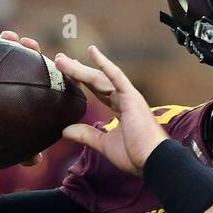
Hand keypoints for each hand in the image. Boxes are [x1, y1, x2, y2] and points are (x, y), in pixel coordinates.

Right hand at [0, 30, 45, 166]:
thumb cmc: (4, 145)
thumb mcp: (17, 149)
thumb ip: (27, 153)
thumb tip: (36, 160)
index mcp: (41, 101)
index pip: (55, 82)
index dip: (58, 71)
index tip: (58, 63)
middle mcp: (28, 86)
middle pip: (36, 65)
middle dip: (34, 53)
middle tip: (29, 45)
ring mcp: (12, 77)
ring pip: (17, 57)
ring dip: (15, 44)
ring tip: (9, 37)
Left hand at [56, 45, 165, 176]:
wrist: (153, 161)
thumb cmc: (135, 155)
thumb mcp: (104, 144)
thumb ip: (86, 135)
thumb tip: (65, 131)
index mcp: (121, 109)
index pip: (98, 91)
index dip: (82, 82)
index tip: (66, 75)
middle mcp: (124, 99)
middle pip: (96, 81)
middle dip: (76, 71)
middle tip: (58, 61)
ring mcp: (129, 96)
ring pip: (100, 78)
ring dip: (79, 68)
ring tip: (61, 60)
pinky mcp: (132, 97)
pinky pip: (116, 77)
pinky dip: (104, 64)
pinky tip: (92, 52)